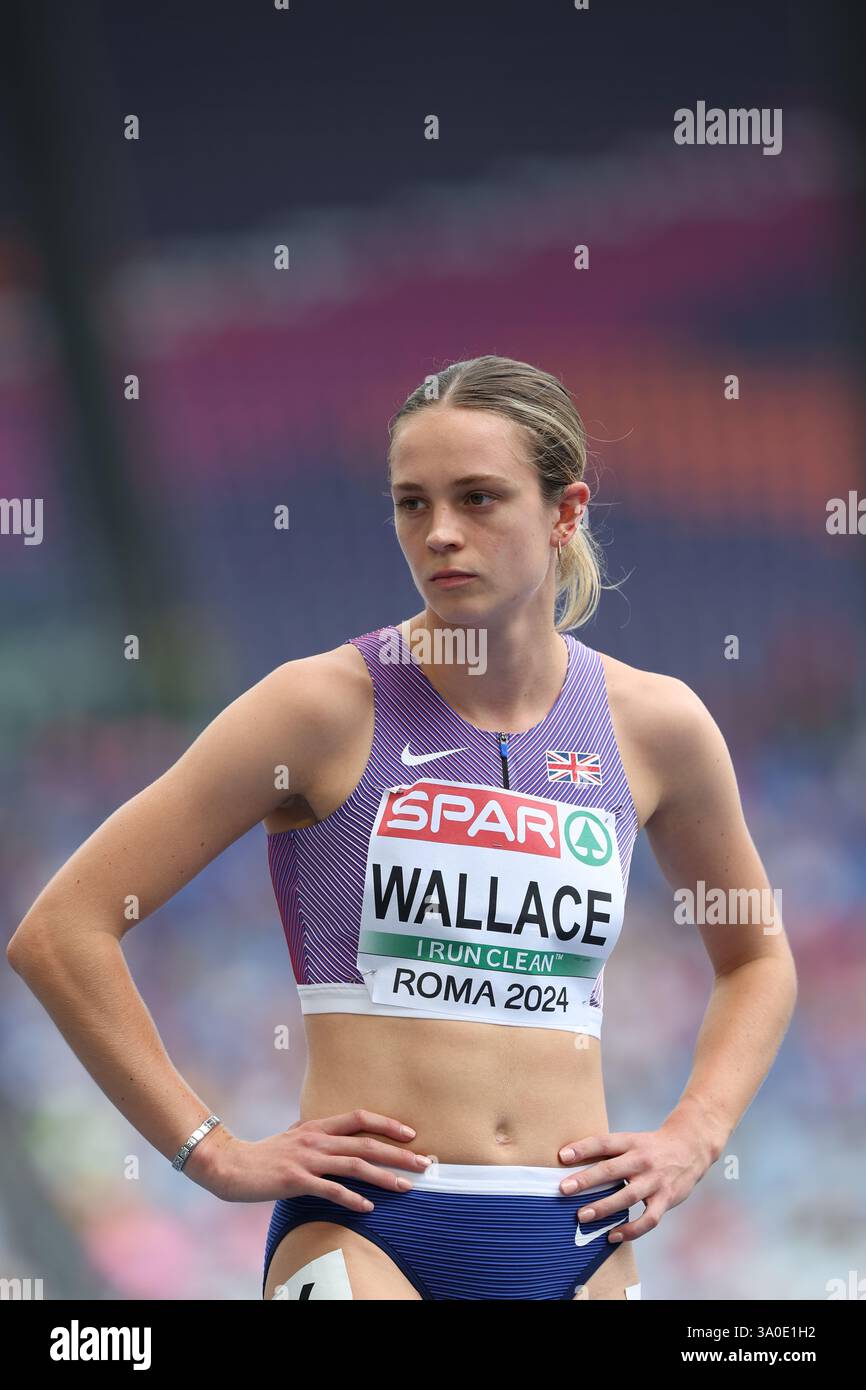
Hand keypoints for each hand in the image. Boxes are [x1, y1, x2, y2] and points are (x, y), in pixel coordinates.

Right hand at [183, 1108, 432, 1204]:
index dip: (387, 1124)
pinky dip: (351, 1198)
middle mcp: (316, 1138)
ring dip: (383, 1176)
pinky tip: (368, 1207)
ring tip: (405, 1186)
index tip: (411, 1133)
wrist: (229, 1164)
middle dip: (397, 1153)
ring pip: (354, 1165)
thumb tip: (341, 1140)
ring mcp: (306, 1158)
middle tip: (424, 1163)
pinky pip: (330, 1189)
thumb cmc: (264, 1155)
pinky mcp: (295, 1179)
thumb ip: (318, 1137)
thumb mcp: (295, 1137)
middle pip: (365, 1143)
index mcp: (317, 1125)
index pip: (360, 1118)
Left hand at [556, 1115, 715, 1242]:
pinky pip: (648, 1219)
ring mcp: (655, 1181)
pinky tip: (612, 1236)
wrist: (690, 1148)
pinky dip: (631, 1230)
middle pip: (611, 1170)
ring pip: (627, 1196)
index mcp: (631, 1142)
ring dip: (604, 1207)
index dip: (583, 1148)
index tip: (562, 1156)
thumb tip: (573, 1164)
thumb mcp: (632, 1141)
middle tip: (564, 1189)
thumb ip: (609, 1153)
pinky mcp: (666, 1199)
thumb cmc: (651, 1148)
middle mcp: (642, 1160)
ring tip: (582, 1216)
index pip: (604, 1143)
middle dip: (586, 1180)